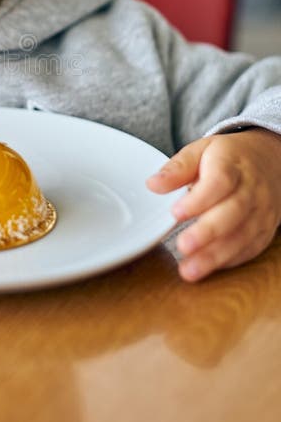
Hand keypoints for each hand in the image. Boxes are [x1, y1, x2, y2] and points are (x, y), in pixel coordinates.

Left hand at [147, 129, 280, 281]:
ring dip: (215, 256)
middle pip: (233, 213)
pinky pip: (249, 249)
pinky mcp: (264, 231)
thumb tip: (153, 184)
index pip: (219, 182)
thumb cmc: (228, 158)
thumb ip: (177, 168)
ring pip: (242, 236)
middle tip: (183, 246)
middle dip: (207, 232)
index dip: (199, 200)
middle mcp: (251, 190)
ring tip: (189, 270)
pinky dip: (228, 261)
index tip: (176, 212)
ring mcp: (261, 212)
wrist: (269, 161)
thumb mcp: (201, 151)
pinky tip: (208, 268)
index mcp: (232, 166)